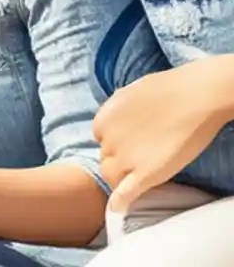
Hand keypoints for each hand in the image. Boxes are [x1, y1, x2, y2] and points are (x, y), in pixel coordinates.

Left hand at [94, 57, 233, 211]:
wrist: (197, 96)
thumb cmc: (169, 89)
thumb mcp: (130, 92)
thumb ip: (118, 109)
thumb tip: (115, 118)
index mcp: (103, 120)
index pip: (101, 139)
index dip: (116, 142)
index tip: (131, 141)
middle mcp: (108, 141)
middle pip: (106, 158)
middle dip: (119, 158)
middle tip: (141, 156)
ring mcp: (127, 158)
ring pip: (111, 176)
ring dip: (121, 178)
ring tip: (137, 176)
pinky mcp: (147, 173)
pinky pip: (126, 193)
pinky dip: (120, 202)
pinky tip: (118, 209)